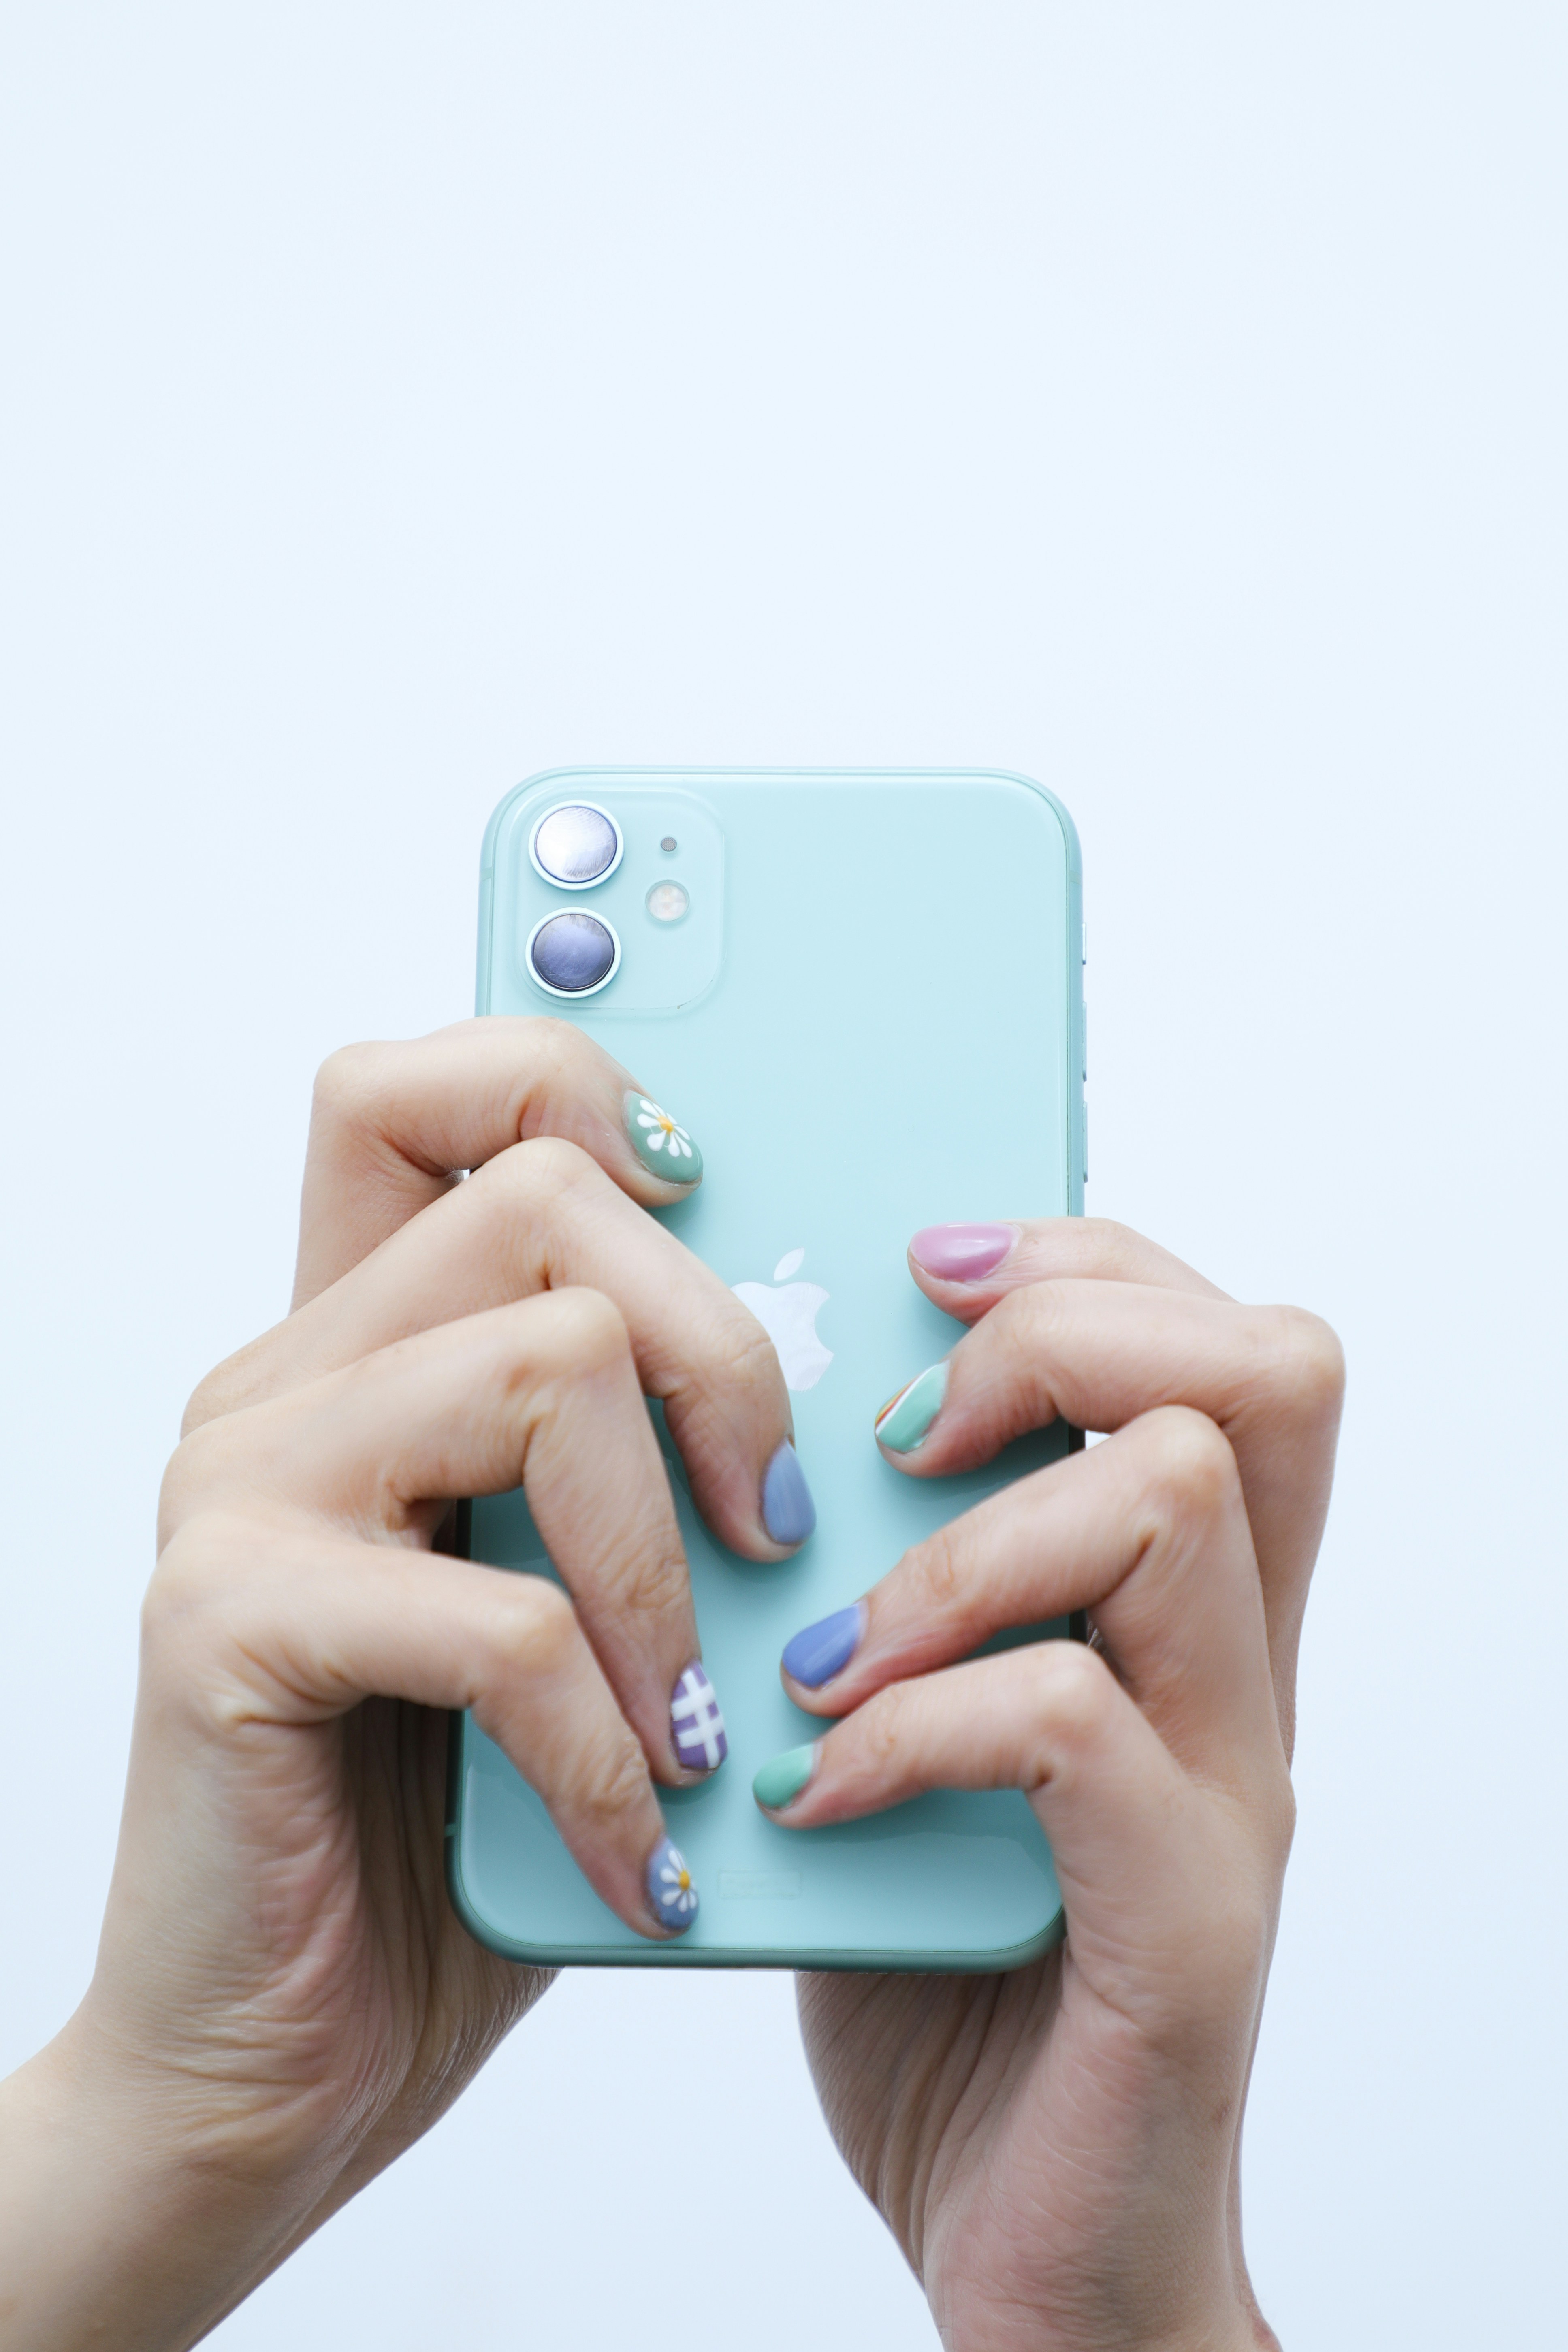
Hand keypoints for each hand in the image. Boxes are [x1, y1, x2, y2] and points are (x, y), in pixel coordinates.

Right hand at [0, 1020, 806, 2351]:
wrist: (276, 2059)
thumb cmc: (455, 1830)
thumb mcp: (574, 1610)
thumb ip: (641, 1468)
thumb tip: (849, 1349)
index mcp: (360, 1348)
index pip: (424, 1090)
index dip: (573, 1084)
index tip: (702, 1191)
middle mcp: (282, 1383)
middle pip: (534, 1195)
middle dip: (713, 1347)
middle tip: (773, 1530)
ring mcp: (239, 1490)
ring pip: (538, 1366)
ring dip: (669, 1565)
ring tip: (702, 1723)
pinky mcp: (225, 1625)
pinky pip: (498, 1617)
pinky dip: (609, 1744)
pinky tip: (644, 1851)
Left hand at [762, 1219, 1341, 2351]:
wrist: (1036, 2248)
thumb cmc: (945, 1967)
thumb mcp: (904, 1726)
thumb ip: (882, 1583)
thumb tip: (766, 1413)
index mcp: (1181, 1612)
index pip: (1217, 1337)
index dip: (1083, 1261)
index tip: (925, 1278)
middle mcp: (1241, 1674)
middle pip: (1256, 1374)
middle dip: (1061, 1337)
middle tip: (905, 1434)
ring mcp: (1232, 1790)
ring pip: (1170, 1505)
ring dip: (964, 1543)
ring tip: (834, 1646)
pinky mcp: (1186, 1919)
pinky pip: (1068, 1721)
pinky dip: (914, 1725)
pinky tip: (820, 1788)